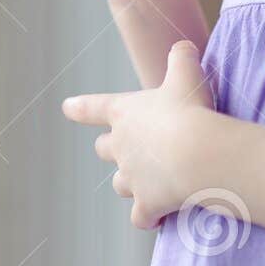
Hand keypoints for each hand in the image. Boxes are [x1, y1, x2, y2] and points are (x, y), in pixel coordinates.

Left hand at [61, 41, 215, 228]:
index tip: (67, 108)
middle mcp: (121, 146)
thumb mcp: (186, 74)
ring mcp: (131, 177)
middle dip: (112, 149)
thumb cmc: (189, 109)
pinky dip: (147, 217)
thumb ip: (181, 58)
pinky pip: (141, 216)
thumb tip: (183, 47)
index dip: (81, 107)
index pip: (93, 108)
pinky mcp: (147, 204)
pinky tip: (157, 218)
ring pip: (120, 183)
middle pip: (104, 149)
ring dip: (130, 183)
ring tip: (148, 184)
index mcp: (123, 113)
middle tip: (128, 149)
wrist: (197, 153)